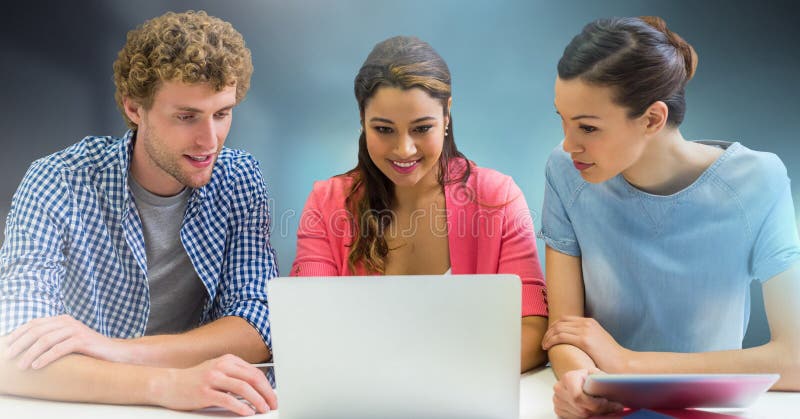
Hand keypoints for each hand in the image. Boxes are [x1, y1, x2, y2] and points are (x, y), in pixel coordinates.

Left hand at [4, 315, 128, 368]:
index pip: (35, 323)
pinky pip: (59, 349)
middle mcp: (68, 322)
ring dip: (30, 354)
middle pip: (37, 331)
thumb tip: (27, 347)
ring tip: (21, 365)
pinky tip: (37, 365)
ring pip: (46, 340)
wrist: (115, 352)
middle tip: (9, 356)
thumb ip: (53, 338)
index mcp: (62, 319)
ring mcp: (76, 330)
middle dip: (20, 344)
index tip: (7, 345)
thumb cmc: (89, 350)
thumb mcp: (69, 340)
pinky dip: (46, 357)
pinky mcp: (83, 340)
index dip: (18, 333)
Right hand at [151, 354, 277, 415]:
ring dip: (257, 400)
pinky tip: (248, 412)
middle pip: (252, 379)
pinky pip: (228, 399)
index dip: (267, 385)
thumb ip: (234, 376)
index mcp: (227, 360)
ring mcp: (212, 378)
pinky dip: (241, 407)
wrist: (168, 384)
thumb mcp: (217, 371)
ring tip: (263, 409)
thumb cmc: (194, 380)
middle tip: (272, 404)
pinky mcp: (204, 392)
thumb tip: (257, 389)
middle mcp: (221, 366)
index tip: (273, 396)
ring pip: (243, 388)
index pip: (255, 372)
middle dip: (266, 393)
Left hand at [543, 316, 630, 371]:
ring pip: (558, 328)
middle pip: (560, 322)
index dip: (554, 326)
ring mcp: (586, 330)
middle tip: (544, 341)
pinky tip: (548, 347)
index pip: (566, 319)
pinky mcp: (585, 340)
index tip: (549, 335)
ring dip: (548, 337)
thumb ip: (586, 337)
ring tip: (544, 346)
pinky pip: (561, 336)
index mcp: (590, 322)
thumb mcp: (598, 341)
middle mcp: (587, 323)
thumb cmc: (611, 358)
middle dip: (549, 331)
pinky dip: (551, 341)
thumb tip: (573, 341)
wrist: (624, 364)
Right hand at [553, 368, 622, 417]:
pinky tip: (595, 411)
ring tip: (606, 408)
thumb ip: (603, 379)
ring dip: (595, 415)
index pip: (578, 397)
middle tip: (614, 408)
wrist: (578, 379)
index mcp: (568, 378)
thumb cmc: (587, 377)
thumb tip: (612, 385)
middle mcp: (560, 390)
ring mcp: (558, 401)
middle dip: (599, 411)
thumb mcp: (596, 373)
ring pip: (579, 416)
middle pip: (581, 409)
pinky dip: (588, 417)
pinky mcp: (559, 410)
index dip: (595, 403)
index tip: (608, 402)